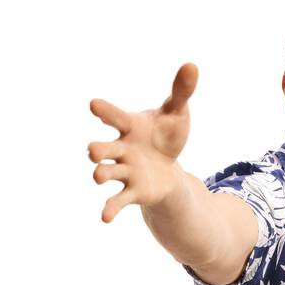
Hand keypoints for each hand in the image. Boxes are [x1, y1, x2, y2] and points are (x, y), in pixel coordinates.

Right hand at [88, 62, 197, 222]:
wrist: (167, 166)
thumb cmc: (166, 134)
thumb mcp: (177, 112)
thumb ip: (181, 91)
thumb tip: (192, 65)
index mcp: (130, 127)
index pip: (115, 117)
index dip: (104, 111)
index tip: (93, 105)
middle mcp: (122, 149)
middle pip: (104, 149)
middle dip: (97, 150)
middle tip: (92, 150)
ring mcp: (125, 171)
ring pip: (107, 173)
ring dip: (101, 174)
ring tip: (97, 176)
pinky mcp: (132, 191)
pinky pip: (118, 200)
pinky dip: (110, 209)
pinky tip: (104, 219)